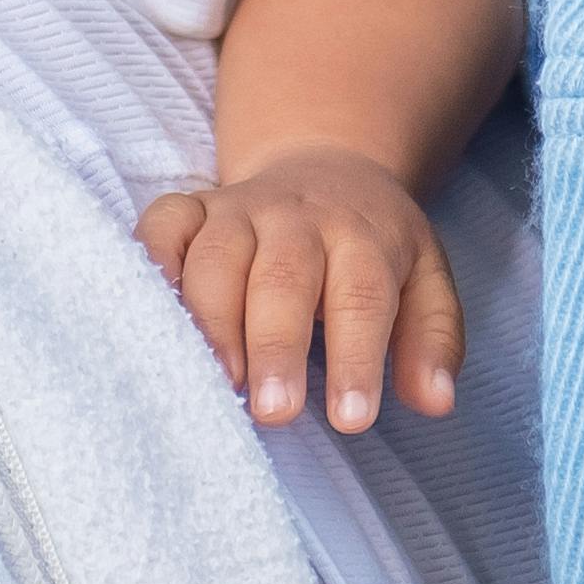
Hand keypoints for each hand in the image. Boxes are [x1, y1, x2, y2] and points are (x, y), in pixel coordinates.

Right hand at [139, 149, 466, 431]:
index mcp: (362, 238)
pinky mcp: (189, 208)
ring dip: (211, 321)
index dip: (355, 358)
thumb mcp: (425, 282)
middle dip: (276, 346)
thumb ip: (433, 340)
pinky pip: (161, 227)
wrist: (327, 163)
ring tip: (217, 383)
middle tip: (274, 412)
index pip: (362, 297)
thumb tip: (436, 401)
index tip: (351, 420)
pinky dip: (149, 264)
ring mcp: (236, 210)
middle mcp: (296, 219)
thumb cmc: (373, 248)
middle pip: (283, 278)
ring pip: (216, 258)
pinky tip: (147, 316)